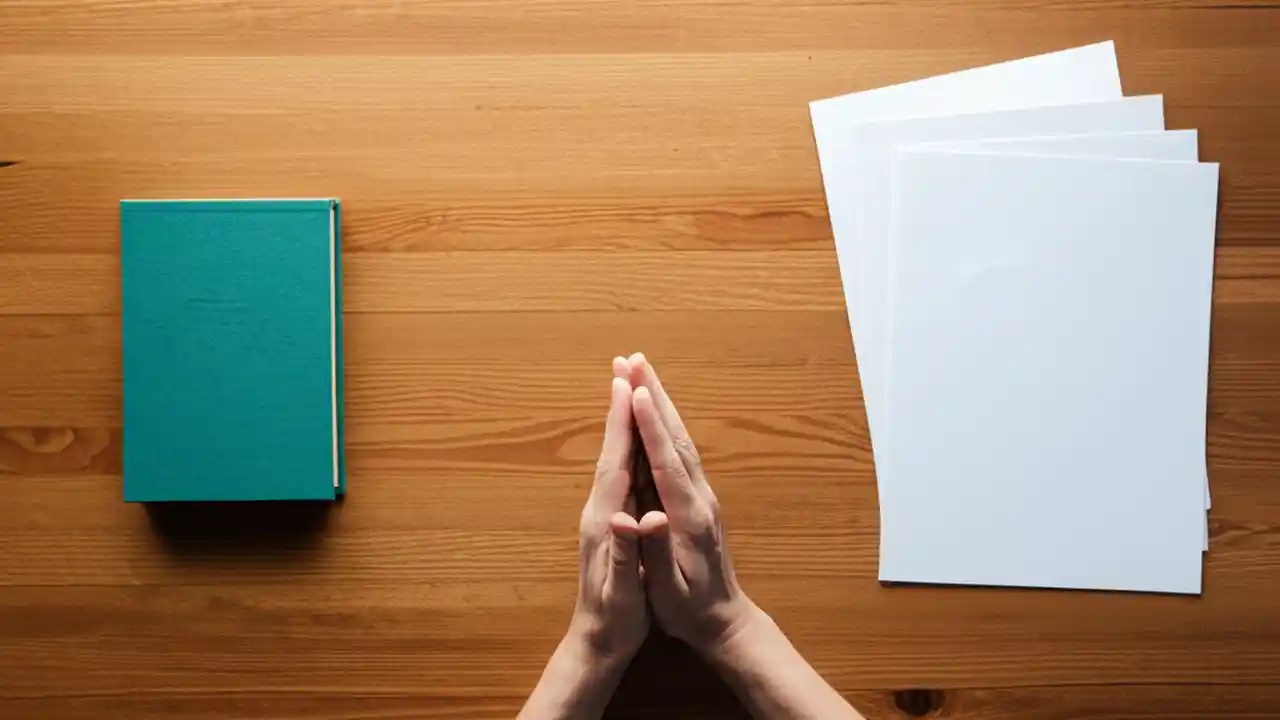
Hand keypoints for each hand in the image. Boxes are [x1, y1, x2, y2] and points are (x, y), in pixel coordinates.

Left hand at [568, 364, 648, 664]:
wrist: (597, 641)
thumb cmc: (616, 620)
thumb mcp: (624, 593)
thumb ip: (626, 555)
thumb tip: (628, 520)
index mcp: (606, 520)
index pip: (616, 461)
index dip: (622, 423)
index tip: (627, 384)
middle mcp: (601, 509)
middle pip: (613, 447)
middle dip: (620, 404)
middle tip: (626, 362)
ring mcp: (605, 512)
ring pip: (617, 454)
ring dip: (623, 417)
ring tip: (629, 383)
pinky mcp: (612, 519)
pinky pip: (624, 469)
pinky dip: (630, 443)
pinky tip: (636, 432)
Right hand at [626, 354, 756, 655]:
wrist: (725, 621)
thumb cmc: (690, 611)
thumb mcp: (668, 590)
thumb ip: (656, 551)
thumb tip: (644, 518)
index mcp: (687, 516)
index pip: (666, 461)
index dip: (649, 425)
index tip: (635, 391)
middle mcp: (698, 497)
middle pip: (674, 437)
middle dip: (653, 395)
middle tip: (633, 359)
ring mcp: (701, 495)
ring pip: (679, 438)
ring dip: (660, 401)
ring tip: (641, 370)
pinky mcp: (698, 498)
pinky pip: (680, 449)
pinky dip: (665, 422)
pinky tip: (655, 410)